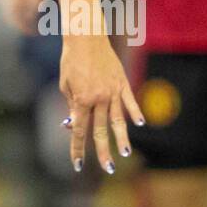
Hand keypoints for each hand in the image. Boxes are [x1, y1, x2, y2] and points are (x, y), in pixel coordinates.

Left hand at [59, 34, 144, 174]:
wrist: (85, 37)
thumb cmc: (71, 61)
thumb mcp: (66, 85)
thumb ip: (72, 106)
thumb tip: (74, 125)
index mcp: (81, 101)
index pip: (79, 131)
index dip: (77, 149)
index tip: (77, 165)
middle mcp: (99, 98)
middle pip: (100, 130)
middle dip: (102, 151)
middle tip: (107, 169)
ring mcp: (113, 91)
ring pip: (118, 120)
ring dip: (122, 138)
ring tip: (125, 153)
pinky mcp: (122, 82)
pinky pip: (129, 101)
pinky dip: (135, 113)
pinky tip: (140, 124)